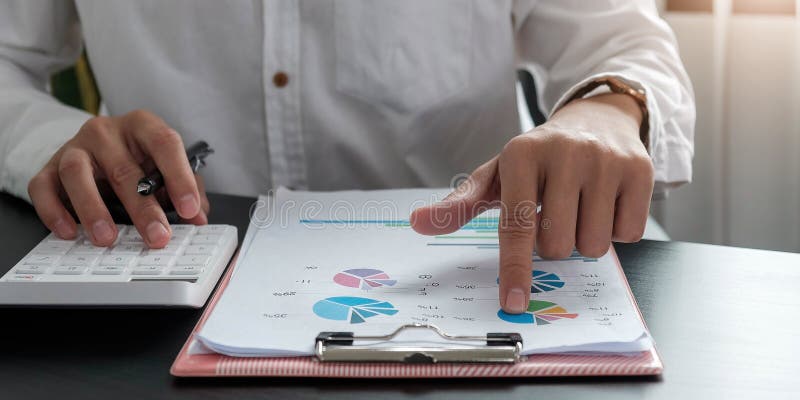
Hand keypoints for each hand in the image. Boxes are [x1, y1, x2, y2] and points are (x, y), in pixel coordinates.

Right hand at [28, 110, 209, 247]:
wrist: (94, 148)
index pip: (165, 144)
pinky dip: (54, 211)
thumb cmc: (137, 160)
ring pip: (76, 173)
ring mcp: (74, 146)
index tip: (190, 209)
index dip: (180, 177)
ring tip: (107, 238)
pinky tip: (69, 232)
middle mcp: (106, 131)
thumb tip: (199, 217)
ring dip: (93, 209)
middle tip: (157, 237)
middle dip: (143, 208)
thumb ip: (186, 189)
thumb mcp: (165, 167)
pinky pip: (43, 186)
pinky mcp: (48, 166)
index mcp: (142, 125)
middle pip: (123, 168)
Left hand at [411, 93, 653, 312]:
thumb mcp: (497, 176)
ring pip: (594, 245)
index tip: (513, 302)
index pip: (516, 225)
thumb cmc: (538, 159)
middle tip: (555, 216)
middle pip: (557, 246)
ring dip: (585, 240)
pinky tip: (607, 203)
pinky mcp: (640, 170)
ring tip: (581, 208)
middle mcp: (564, 153)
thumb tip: (413, 222)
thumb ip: (458, 204)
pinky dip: (617, 230)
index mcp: (520, 155)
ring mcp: (605, 160)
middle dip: (554, 245)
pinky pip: (629, 234)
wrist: (596, 120)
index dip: (514, 268)